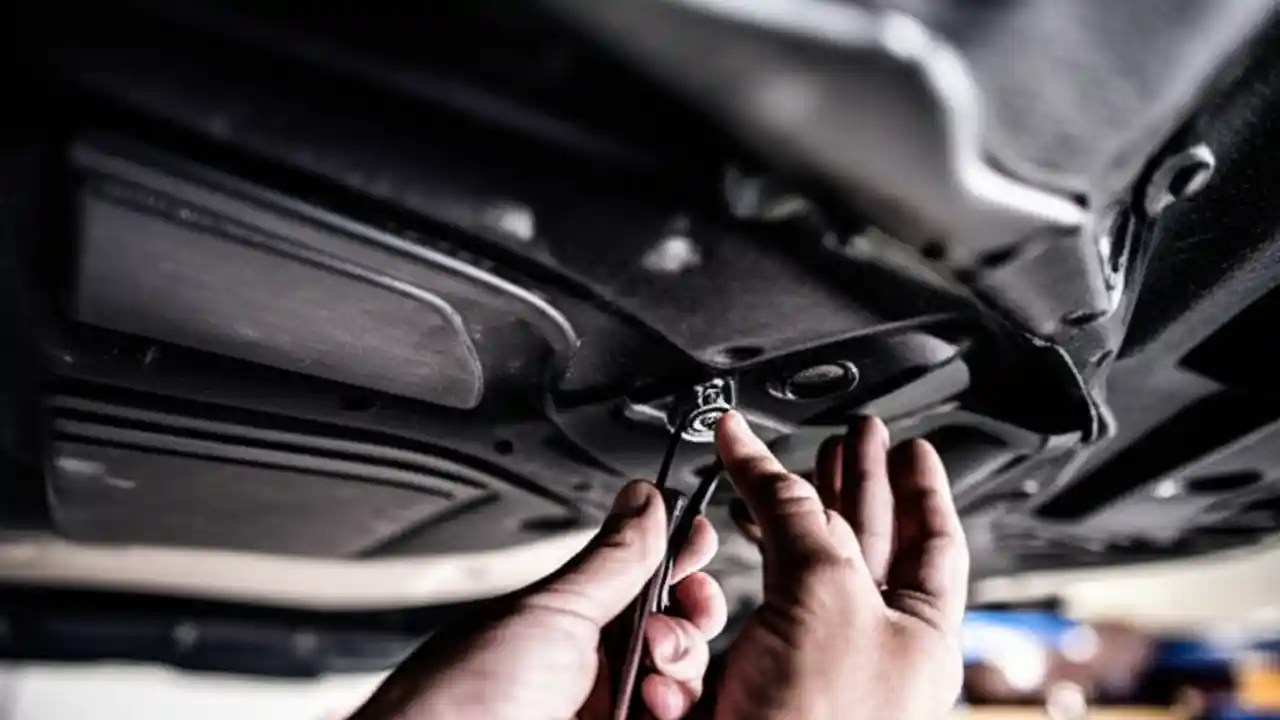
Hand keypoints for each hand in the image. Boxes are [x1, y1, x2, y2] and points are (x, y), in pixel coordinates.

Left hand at [348, 480, 727, 719]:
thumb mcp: (550, 612)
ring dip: (683, 665)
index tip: (699, 543)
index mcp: (569, 621)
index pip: (645, 579)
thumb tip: (644, 499)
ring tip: (653, 672)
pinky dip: (678, 708)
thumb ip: (612, 558)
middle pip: (677, 631)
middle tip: (677, 614)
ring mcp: (605, 711)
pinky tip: (656, 704)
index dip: (679, 559)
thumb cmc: (461, 700)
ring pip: (683, 683)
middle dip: (691, 615)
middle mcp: (591, 667)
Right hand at [712, 411, 968, 719]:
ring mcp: (816, 662)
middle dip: (852, 488)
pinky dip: (747, 564)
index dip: (920, 486)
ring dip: (789, 517)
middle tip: (846, 440)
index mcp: (922, 632)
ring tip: (786, 473)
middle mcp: (874, 646)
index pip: (935, 540)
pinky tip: (740, 535)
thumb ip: (794, 517)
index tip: (911, 446)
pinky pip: (759, 604)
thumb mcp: (822, 593)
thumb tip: (756, 453)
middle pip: (870, 546)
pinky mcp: (762, 677)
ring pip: (806, 570)